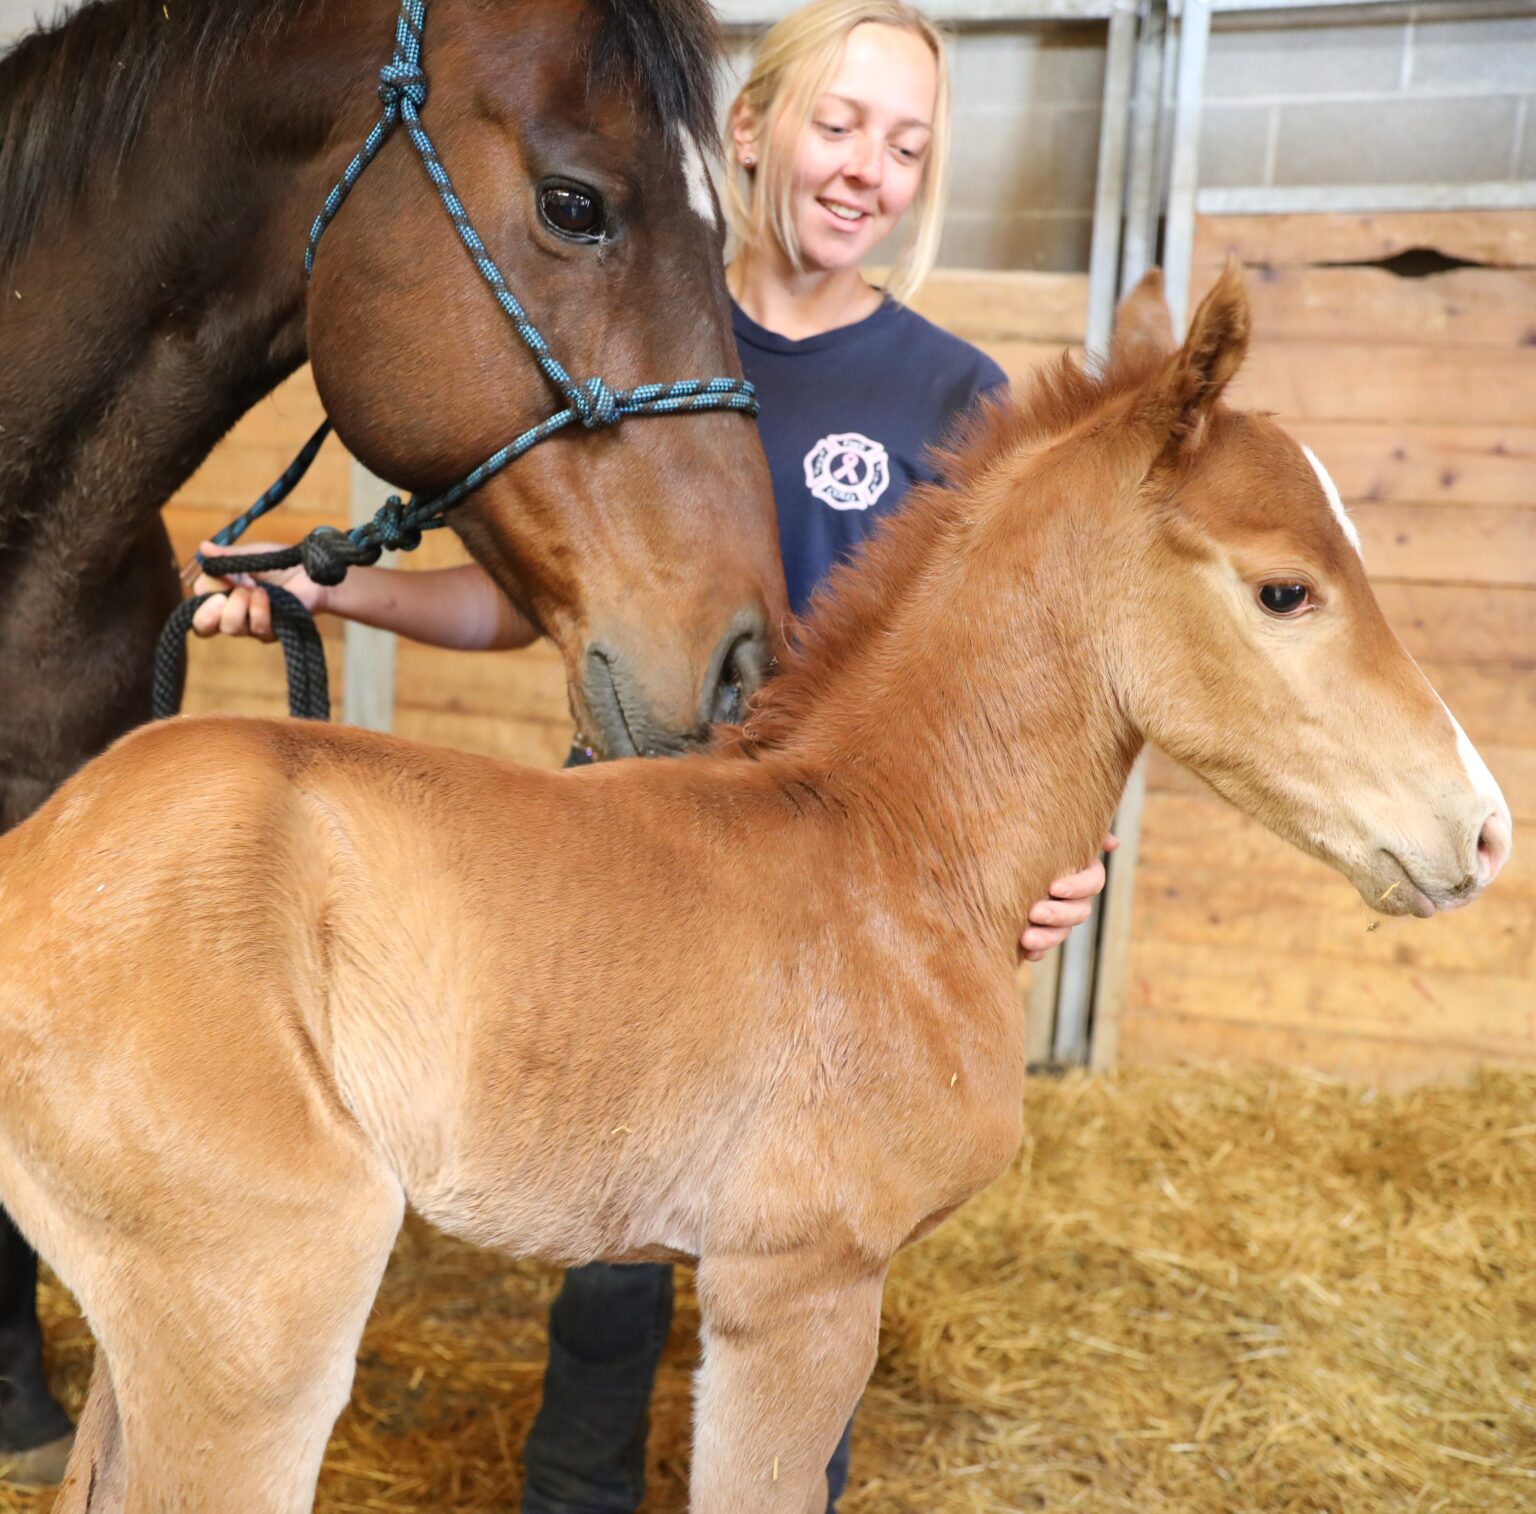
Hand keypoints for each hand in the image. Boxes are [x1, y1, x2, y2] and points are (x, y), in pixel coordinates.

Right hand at [191, 541, 325, 641]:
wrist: (312, 574)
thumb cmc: (282, 563)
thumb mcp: (252, 555)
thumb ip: (228, 556)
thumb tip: (203, 548)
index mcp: (222, 594)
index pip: (198, 607)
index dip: (202, 597)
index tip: (215, 581)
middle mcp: (232, 612)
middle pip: (204, 628)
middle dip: (207, 615)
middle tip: (220, 598)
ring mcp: (251, 625)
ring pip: (230, 627)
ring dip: (240, 605)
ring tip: (255, 588)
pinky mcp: (271, 632)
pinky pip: (257, 629)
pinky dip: (260, 610)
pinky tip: (266, 595)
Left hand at [1021, 834, 1118, 961]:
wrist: (994, 856)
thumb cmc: (1025, 833)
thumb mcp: (1043, 826)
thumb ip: (1073, 828)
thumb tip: (1112, 842)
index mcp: (1081, 870)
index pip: (1093, 882)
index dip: (1077, 887)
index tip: (1054, 887)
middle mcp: (1073, 897)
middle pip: (1079, 912)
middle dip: (1058, 914)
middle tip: (1034, 912)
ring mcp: (1057, 918)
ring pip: (1062, 933)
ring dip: (1047, 938)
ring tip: (1025, 938)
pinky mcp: (1038, 932)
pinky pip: (1043, 949)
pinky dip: (1037, 952)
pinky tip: (1026, 952)